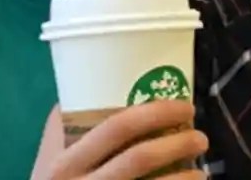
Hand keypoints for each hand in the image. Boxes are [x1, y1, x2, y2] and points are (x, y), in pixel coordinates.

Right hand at [31, 101, 207, 179]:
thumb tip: (95, 82)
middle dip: (178, 144)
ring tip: (202, 171)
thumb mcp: (48, 156)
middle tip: (200, 137)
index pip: (117, 127)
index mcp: (66, 160)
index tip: (184, 106)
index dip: (156, 113)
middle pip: (140, 159)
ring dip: (185, 179)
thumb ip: (66, 122)